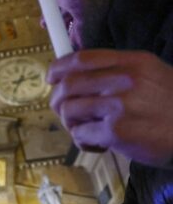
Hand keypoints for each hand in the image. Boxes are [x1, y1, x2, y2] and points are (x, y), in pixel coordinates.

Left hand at [48, 49, 172, 166]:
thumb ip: (120, 73)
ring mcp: (120, 106)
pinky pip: (81, 134)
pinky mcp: (117, 132)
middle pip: (69, 85)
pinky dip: (84, 142)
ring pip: (70, 111)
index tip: (50, 78)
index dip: (59, 68)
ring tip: (88, 131)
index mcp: (134, 62)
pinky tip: (101, 145)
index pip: (83, 58)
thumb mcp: (153, 77)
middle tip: (65, 114)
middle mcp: (126, 80)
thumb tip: (77, 76)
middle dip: (58, 101)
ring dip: (71, 124)